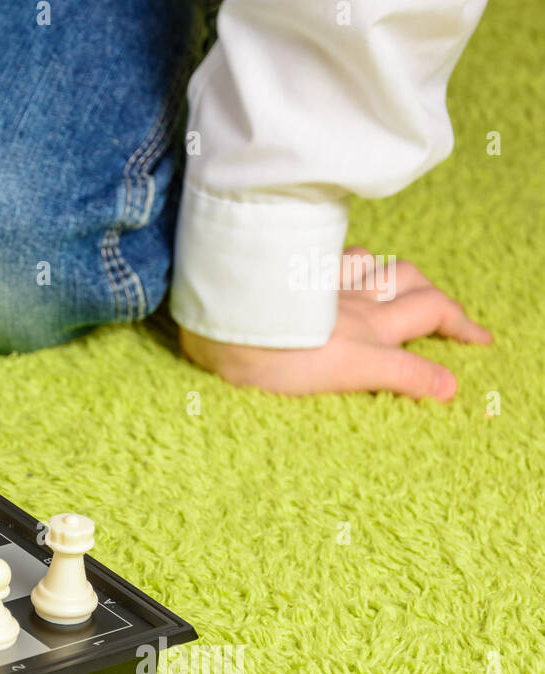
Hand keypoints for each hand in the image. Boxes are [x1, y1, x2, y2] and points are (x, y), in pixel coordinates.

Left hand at [179, 247, 492, 400]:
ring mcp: (322, 286)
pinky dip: (354, 260)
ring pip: (378, 268)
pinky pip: (334, 258)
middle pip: (414, 291)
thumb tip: (448, 386)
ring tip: (406, 289)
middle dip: (442, 305)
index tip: (480, 342)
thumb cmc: (272, 358)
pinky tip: (349, 265)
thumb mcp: (348, 374)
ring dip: (401, 276)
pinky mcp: (291, 278)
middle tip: (456, 321)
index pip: (426, 325)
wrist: (221, 326)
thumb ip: (401, 376)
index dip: (459, 330)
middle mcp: (353, 304)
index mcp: (367, 334)